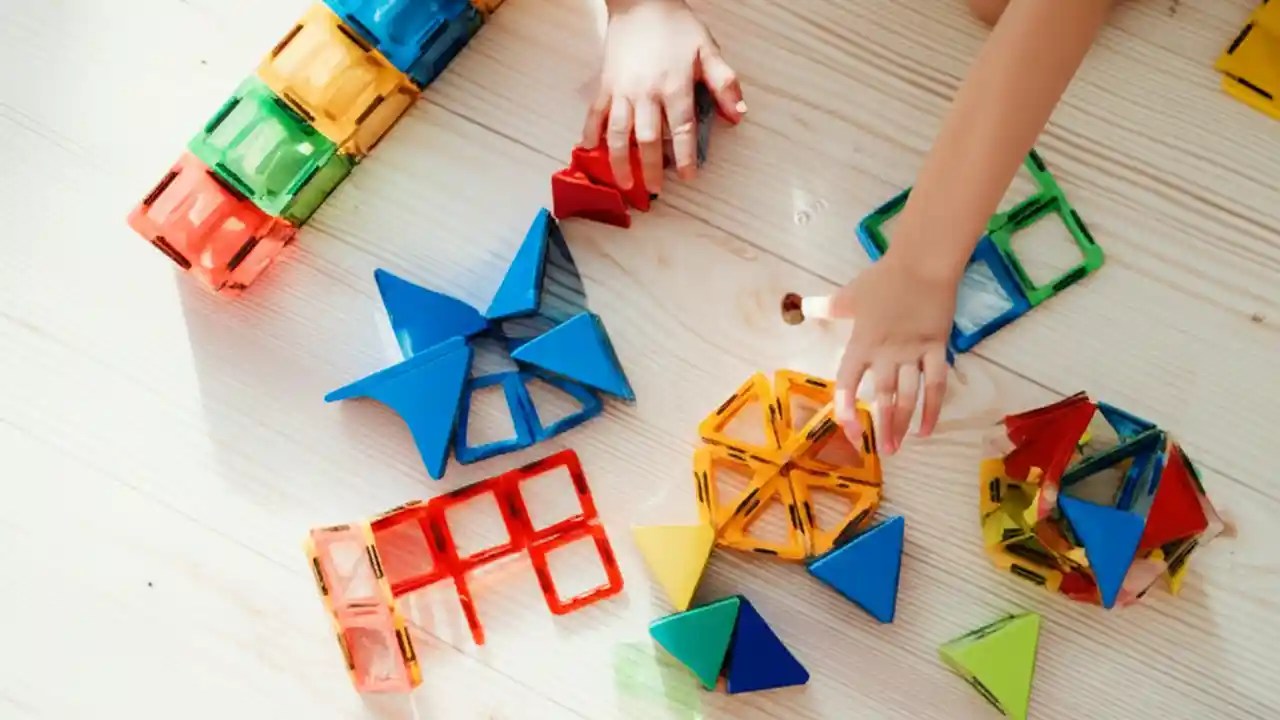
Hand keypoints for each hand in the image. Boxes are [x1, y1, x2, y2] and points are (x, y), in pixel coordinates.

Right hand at [582, 0, 745, 193]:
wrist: (640, 1)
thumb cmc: (676, 26)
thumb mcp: (707, 49)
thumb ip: (724, 83)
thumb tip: (738, 114)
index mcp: (674, 86)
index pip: (682, 129)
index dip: (686, 156)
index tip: (688, 177)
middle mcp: (646, 92)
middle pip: (648, 139)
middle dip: (651, 168)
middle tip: (654, 191)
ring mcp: (622, 90)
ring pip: (618, 133)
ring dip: (620, 162)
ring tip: (624, 183)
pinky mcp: (605, 85)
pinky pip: (595, 115)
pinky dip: (591, 135)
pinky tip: (590, 152)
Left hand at [828, 252, 957, 454]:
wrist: (922, 263)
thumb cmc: (884, 279)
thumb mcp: (849, 295)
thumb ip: (827, 307)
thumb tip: (803, 307)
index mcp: (862, 343)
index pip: (848, 382)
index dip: (845, 408)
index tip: (847, 430)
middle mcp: (886, 353)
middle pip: (882, 396)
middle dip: (882, 426)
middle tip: (883, 451)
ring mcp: (913, 352)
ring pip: (909, 395)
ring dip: (904, 423)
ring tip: (901, 446)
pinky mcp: (937, 348)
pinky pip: (936, 383)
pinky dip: (933, 407)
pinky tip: (928, 428)